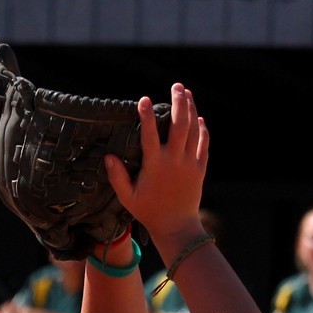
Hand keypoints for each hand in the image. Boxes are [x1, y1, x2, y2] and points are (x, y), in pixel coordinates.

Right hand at [103, 83, 207, 245]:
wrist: (177, 227)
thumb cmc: (149, 211)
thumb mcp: (128, 197)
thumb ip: (117, 176)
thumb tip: (108, 156)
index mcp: (155, 165)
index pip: (149, 134)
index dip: (146, 116)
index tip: (144, 99)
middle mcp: (174, 161)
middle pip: (179, 125)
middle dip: (179, 103)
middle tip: (176, 86)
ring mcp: (190, 164)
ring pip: (193, 131)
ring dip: (191, 110)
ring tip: (186, 93)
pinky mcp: (200, 169)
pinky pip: (204, 145)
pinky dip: (202, 130)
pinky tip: (199, 119)